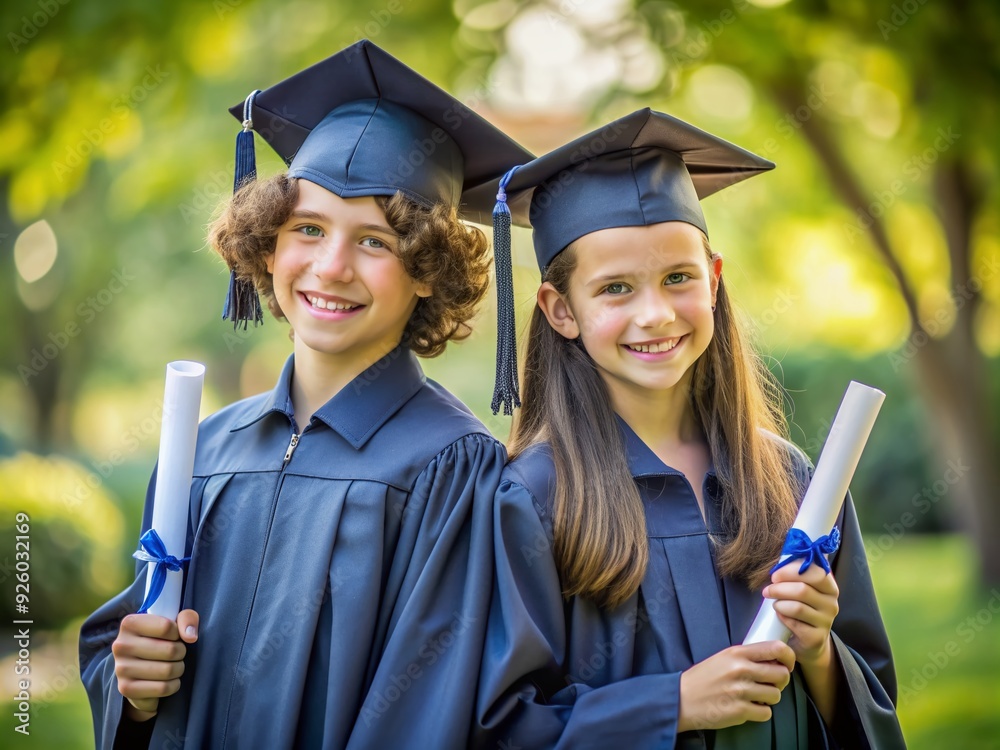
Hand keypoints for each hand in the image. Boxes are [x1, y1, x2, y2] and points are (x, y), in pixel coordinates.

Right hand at [112, 609, 198, 720]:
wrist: (140, 666)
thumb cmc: (160, 638)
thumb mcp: (175, 621)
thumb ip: (187, 618)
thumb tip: (191, 637)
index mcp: (130, 624)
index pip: (166, 627)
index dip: (178, 633)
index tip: (175, 636)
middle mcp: (121, 646)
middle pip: (170, 650)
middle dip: (181, 652)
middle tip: (177, 653)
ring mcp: (121, 669)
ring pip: (168, 671)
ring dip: (179, 669)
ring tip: (174, 665)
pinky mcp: (126, 689)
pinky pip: (163, 688)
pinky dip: (173, 685)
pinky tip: (169, 680)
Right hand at [678, 641, 794, 731]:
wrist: (682, 699)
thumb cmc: (703, 678)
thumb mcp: (723, 658)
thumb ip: (746, 657)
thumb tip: (773, 660)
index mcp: (737, 653)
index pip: (776, 648)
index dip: (788, 657)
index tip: (787, 664)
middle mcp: (741, 670)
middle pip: (781, 674)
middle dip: (781, 681)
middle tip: (771, 683)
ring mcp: (741, 691)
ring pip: (776, 695)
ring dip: (770, 698)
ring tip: (756, 696)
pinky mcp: (739, 711)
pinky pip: (766, 713)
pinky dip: (761, 712)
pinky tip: (750, 707)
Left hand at [764, 563, 838, 667]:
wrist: (809, 642)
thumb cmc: (802, 609)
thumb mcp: (802, 589)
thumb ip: (795, 574)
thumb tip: (779, 561)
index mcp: (829, 587)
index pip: (816, 572)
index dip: (792, 571)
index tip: (775, 575)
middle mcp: (831, 603)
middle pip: (803, 590)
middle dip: (780, 588)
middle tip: (767, 590)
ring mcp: (826, 621)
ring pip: (797, 607)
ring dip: (779, 603)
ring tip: (773, 603)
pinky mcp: (817, 637)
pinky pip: (794, 623)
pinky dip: (783, 617)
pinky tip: (780, 616)